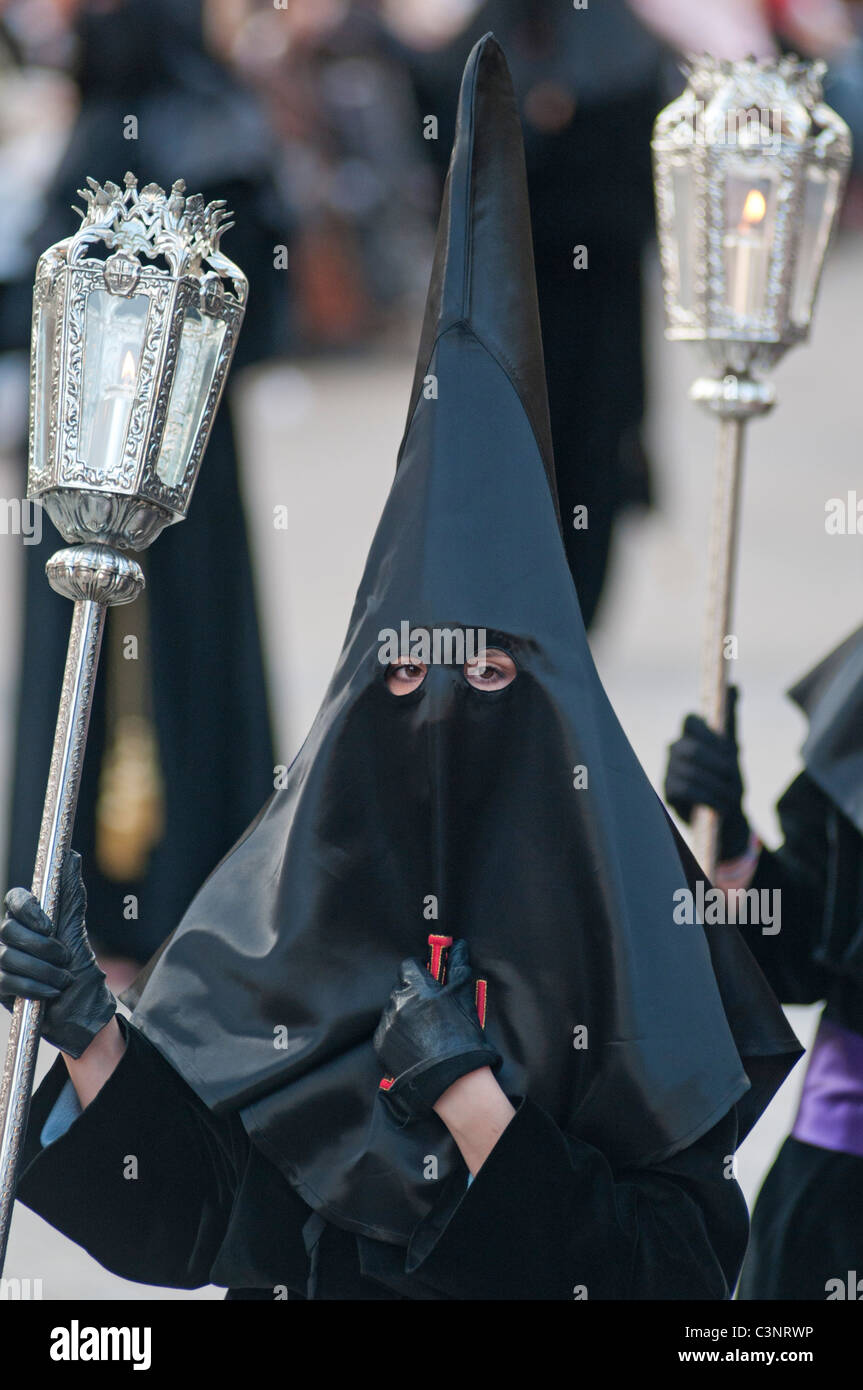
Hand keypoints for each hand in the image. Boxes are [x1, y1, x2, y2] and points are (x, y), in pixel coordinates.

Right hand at [0, 850, 115, 1057]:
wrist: (80, 1008)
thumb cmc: (78, 967)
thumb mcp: (76, 929)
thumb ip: (70, 895)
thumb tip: (71, 855)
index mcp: (28, 920)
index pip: (15, 900)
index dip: (29, 910)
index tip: (50, 926)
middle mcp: (10, 938)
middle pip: (8, 929)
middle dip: (41, 945)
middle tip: (65, 957)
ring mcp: (1, 962)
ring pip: (7, 956)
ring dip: (41, 969)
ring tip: (63, 979)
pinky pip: (5, 981)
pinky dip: (32, 986)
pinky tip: (52, 991)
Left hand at [374, 938, 501, 1125]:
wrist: (451, 1079)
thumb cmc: (461, 1035)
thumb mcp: (464, 997)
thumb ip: (458, 967)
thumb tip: (458, 946)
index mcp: (416, 988)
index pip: (408, 966)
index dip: (420, 971)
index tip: (429, 980)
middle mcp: (397, 1002)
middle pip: (401, 988)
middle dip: (413, 994)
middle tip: (430, 1009)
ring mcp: (387, 1024)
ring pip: (394, 1009)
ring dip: (405, 1014)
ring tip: (424, 1031)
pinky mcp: (381, 1045)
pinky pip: (387, 1031)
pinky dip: (398, 1033)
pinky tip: (415, 1044)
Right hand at [665, 686, 750, 860]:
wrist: (726, 812)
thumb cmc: (728, 776)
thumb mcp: (732, 747)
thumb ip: (730, 718)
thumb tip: (734, 686)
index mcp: (690, 734)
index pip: (690, 720)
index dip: (710, 734)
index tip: (731, 750)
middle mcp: (675, 748)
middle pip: (692, 750)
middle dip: (718, 766)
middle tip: (734, 778)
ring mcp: (669, 769)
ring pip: (692, 773)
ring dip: (718, 787)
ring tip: (731, 798)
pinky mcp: (668, 790)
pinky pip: (685, 790)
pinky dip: (707, 798)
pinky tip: (719, 806)